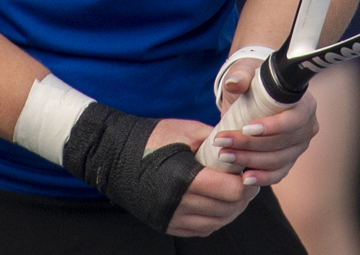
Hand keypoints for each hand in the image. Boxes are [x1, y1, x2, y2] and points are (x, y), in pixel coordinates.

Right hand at [145, 118, 258, 236]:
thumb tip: (239, 146)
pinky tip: (216, 204)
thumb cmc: (151, 137)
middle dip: (241, 197)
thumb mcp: (186, 130)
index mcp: (184, 178)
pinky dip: (213, 219)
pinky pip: (201, 229)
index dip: (244, 182)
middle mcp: (178, 203)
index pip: (231, 191)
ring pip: (216, 223)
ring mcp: (171, 217)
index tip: (246, 172)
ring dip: (229, 210)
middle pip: (227, 210)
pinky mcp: (166, 224)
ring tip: (234, 194)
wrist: (113, 154)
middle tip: (246, 182)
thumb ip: (215, 141)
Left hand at [210, 59, 318, 185]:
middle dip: (249, 145)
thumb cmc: (254, 82)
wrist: (254, 96)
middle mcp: (307, 127)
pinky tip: (244, 178)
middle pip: (282, 143)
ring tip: (224, 156)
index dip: (272, 126)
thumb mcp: (246, 72)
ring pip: (277, 160)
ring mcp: (299, 146)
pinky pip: (278, 173)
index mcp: (304, 104)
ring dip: (249, 160)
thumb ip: (241, 75)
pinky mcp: (289, 160)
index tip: (246, 128)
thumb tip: (234, 83)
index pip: (294, 119)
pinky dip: (262, 178)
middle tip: (222, 142)